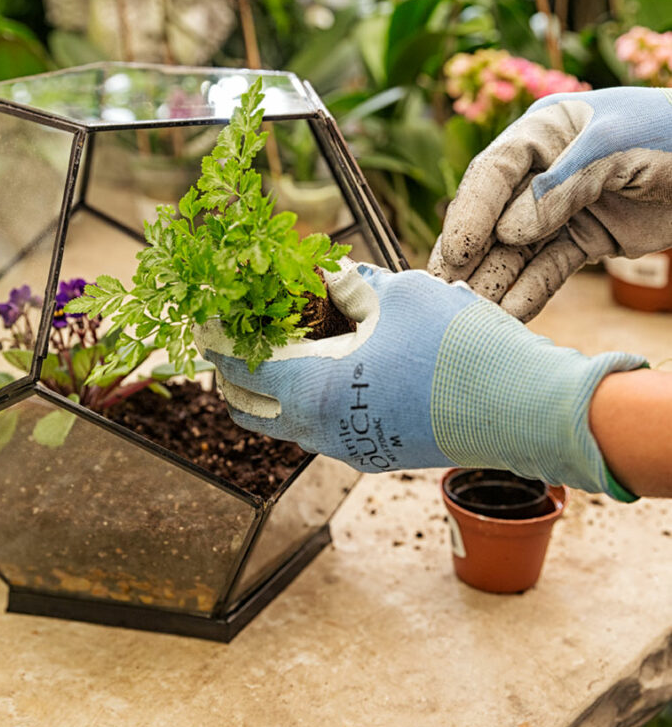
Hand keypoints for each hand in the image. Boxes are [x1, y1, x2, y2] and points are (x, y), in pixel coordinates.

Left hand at [195, 260, 643, 499]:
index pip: (240, 365)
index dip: (215, 338)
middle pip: (249, 409)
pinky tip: (327, 366)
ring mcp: (351, 449)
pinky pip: (321, 430)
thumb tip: (328, 272)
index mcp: (314, 388)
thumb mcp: (403, 295)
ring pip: (286, 425)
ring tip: (276, 346)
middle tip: (230, 334)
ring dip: (269, 390)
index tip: (200, 316)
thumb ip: (354, 284)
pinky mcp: (378, 455)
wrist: (526, 410)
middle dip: (230, 372)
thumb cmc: (461, 348)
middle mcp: (322, 429)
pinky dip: (305, 402)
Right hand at [428, 87, 671, 320]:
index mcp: (544, 132)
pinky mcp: (585, 240)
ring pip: (517, 250)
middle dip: (469, 256)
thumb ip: (561, 185)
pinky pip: (550, 269)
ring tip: (470, 315)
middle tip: (442, 294)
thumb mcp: (615, 145)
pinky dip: (531, 291)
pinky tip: (510, 313)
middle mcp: (544, 172)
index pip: (494, 173)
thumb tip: (509, 231)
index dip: (471, 212)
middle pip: (495, 217)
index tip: (457, 251)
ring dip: (495, 281)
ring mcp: (563, 209)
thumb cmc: (670, 134)